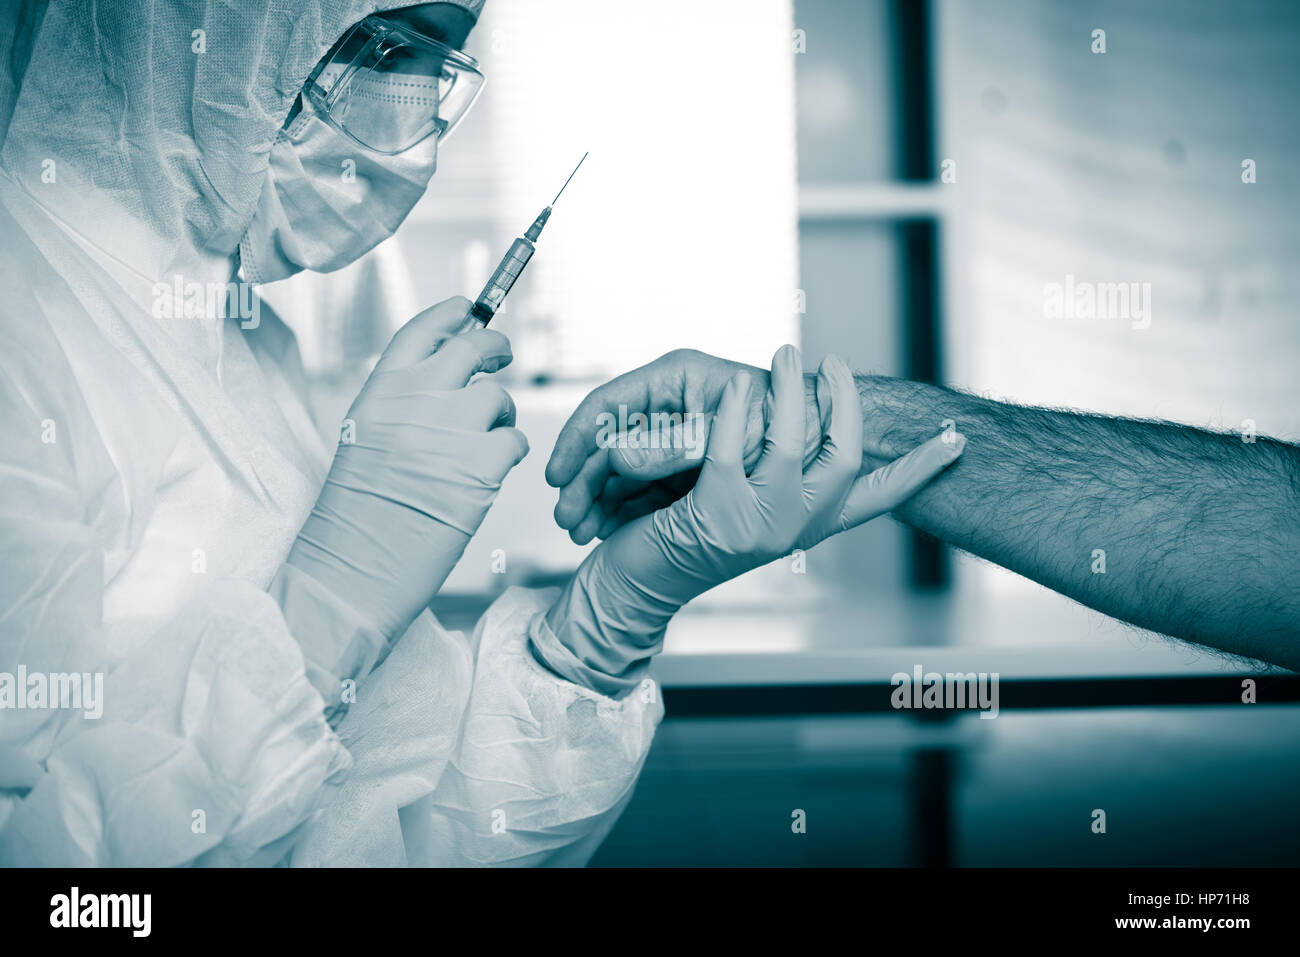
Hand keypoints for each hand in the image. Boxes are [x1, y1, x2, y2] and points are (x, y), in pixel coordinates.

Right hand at [287, 296, 528, 642]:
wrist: (354, 566)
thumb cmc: (358, 514)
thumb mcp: (366, 439)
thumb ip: (403, 404)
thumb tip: (450, 378)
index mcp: (380, 390)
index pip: (423, 330)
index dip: (452, 314)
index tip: (469, 308)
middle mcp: (416, 399)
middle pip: (473, 348)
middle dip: (495, 347)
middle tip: (503, 356)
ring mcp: (451, 428)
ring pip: (498, 398)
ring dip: (500, 419)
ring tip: (481, 451)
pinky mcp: (482, 463)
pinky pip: (514, 441)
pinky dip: (509, 456)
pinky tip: (489, 476)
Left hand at [539, 346, 964, 690]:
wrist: (636, 582)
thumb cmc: (686, 533)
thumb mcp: (746, 502)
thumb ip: (778, 472)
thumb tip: (805, 421)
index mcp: (807, 527)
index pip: (878, 499)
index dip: (919, 470)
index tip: (958, 439)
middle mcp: (792, 530)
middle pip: (845, 461)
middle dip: (845, 404)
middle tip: (831, 361)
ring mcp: (757, 527)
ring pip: (794, 446)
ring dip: (791, 392)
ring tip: (785, 355)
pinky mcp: (715, 518)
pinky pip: (736, 449)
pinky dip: (740, 410)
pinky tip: (740, 385)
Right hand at [546, 349, 822, 543]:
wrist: (835, 457)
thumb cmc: (794, 430)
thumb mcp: (731, 440)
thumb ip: (676, 446)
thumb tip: (620, 459)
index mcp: (677, 380)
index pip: (609, 405)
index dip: (579, 441)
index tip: (558, 475)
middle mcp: (671, 406)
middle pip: (606, 440)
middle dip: (583, 480)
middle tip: (566, 516)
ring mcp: (672, 438)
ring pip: (614, 468)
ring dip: (594, 500)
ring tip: (577, 530)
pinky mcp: (676, 467)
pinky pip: (632, 486)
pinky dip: (614, 508)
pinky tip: (598, 530)